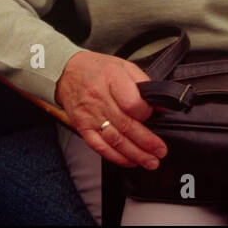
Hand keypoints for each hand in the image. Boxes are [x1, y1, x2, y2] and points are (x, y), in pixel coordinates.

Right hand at [55, 51, 166, 169]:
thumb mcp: (123, 66)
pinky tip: (129, 161)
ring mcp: (89, 114)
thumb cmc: (97, 68)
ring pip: (115, 139)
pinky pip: (100, 146)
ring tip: (150, 161)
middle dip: (146, 142)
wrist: (67, 72)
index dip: (146, 113)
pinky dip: (116, 157)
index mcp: (112, 78)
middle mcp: (99, 97)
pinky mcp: (82, 127)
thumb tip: (159, 105)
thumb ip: (143, 83)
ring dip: (135, 153)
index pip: (131, 103)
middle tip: (160, 151)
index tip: (154, 116)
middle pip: (126, 125)